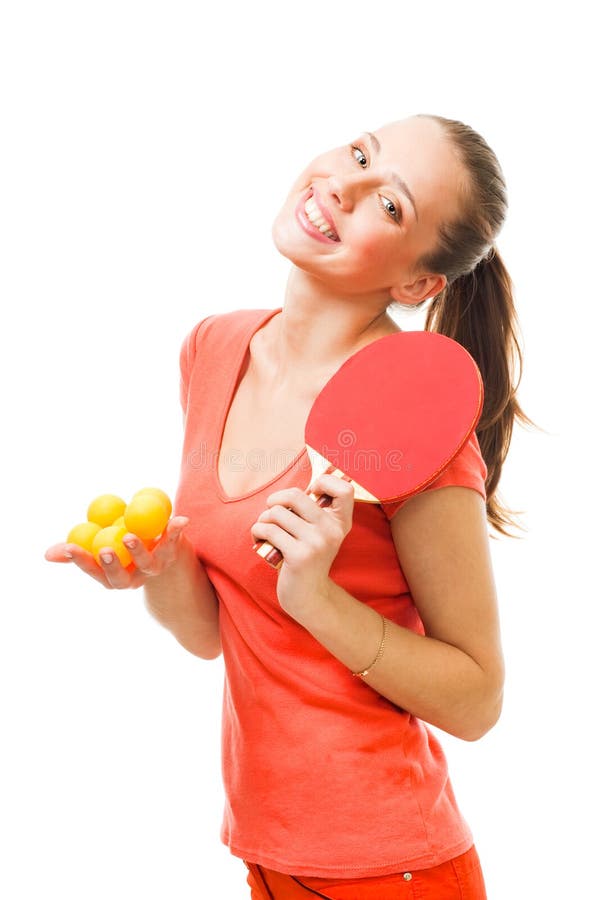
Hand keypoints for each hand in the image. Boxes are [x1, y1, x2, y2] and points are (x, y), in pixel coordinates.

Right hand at [45, 516, 189, 589]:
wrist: (162, 549)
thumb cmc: (121, 547)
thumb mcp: (99, 547)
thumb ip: (76, 551)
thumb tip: (48, 554)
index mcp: (113, 577)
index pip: (95, 572)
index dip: (83, 562)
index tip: (71, 547)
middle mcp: (134, 578)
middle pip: (121, 578)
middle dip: (111, 566)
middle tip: (103, 549)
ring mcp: (154, 567)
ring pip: (148, 563)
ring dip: (138, 551)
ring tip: (129, 535)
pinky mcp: (172, 552)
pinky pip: (174, 540)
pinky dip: (176, 529)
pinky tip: (179, 519)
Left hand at [250, 474, 354, 619]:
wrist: (308, 597)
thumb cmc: (307, 558)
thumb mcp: (320, 534)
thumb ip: (315, 511)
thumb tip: (300, 483)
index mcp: (340, 522)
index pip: (344, 489)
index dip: (324, 482)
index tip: (310, 492)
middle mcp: (332, 531)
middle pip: (295, 495)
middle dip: (275, 500)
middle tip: (272, 511)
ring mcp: (316, 543)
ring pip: (276, 513)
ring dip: (263, 520)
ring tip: (265, 530)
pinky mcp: (299, 556)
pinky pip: (268, 530)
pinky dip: (257, 532)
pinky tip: (259, 541)